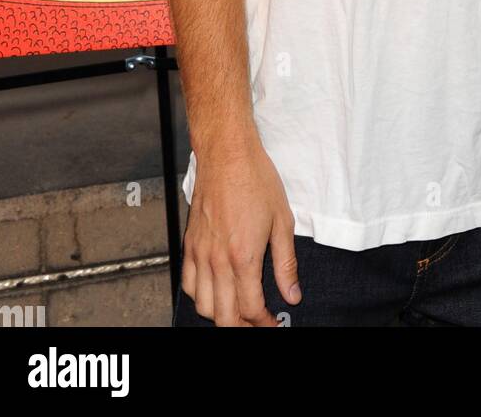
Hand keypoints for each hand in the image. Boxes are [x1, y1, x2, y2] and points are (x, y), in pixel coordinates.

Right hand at [181, 135, 301, 326]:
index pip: (251, 309)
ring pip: (203, 306)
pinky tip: (214, 292)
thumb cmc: (255, 180)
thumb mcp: (282, 221)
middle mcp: (217, 260)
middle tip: (258, 323)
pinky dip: (200, 297)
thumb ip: (286, 264)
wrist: (227, 153)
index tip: (273, 323)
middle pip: (224, 317)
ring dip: (221, 316)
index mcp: (243, 257)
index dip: (264, 323)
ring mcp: (200, 253)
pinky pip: (188, 283)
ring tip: (238, 312)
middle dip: (243, 327)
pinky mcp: (190, 244)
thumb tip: (292, 294)